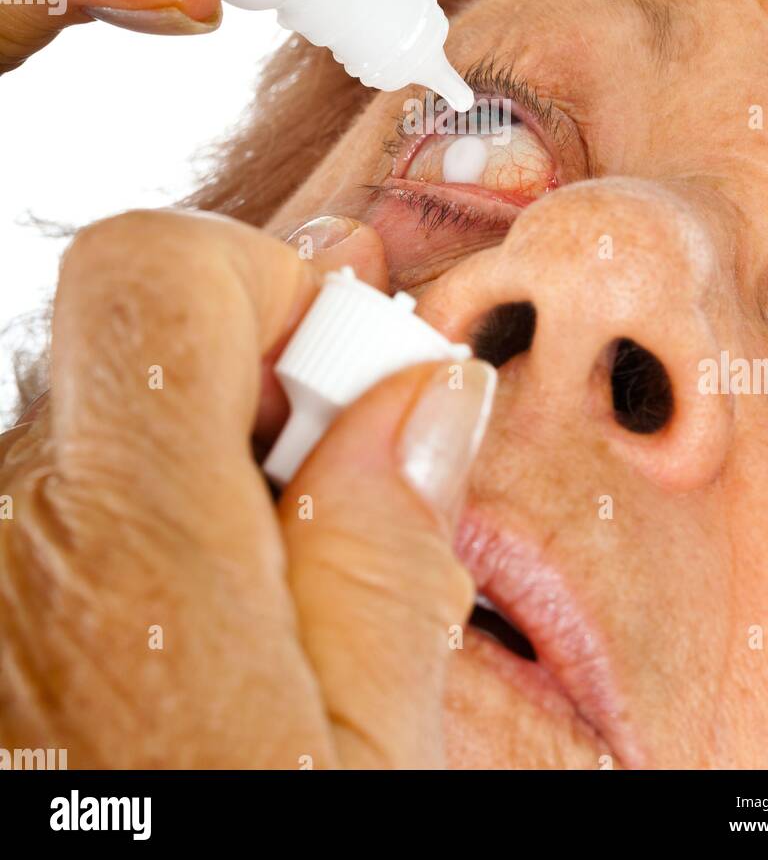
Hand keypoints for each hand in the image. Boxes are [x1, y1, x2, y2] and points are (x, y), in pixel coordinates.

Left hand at [0, 209, 494, 767]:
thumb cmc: (210, 852)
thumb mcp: (358, 774)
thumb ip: (383, 557)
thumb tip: (414, 392)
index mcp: (132, 560)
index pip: (152, 278)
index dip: (259, 279)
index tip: (336, 376)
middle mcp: (9, 539)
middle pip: (133, 352)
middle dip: (255, 394)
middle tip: (328, 515)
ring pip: (97, 439)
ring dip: (195, 480)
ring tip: (249, 616)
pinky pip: (50, 515)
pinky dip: (131, 539)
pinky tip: (174, 643)